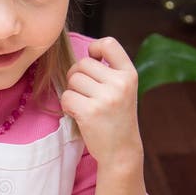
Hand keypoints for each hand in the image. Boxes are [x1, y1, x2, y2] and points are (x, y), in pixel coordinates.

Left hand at [60, 37, 142, 165]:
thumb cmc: (117, 118)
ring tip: (85, 105)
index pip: (109, 44)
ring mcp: (105, 98)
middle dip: (77, 76)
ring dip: (72, 92)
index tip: (92, 59)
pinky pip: (66, 97)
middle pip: (82, 64)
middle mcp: (120, 83)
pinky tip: (79, 114)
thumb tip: (83, 56)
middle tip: (85, 93)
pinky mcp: (90, 111)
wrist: (121, 150)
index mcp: (129, 74)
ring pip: (72, 80)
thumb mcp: (122, 90)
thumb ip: (108, 72)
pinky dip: (67, 106)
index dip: (95, 48)